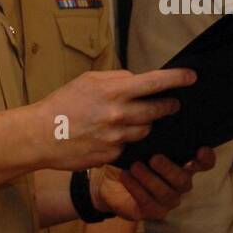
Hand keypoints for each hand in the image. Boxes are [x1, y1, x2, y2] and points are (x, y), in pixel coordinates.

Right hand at [33, 68, 196, 170]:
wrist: (41, 135)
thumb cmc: (63, 104)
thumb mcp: (88, 81)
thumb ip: (117, 79)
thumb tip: (138, 80)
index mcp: (114, 91)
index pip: (155, 83)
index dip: (177, 79)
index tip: (192, 77)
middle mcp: (119, 114)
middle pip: (158, 110)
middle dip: (168, 106)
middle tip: (172, 104)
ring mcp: (117, 137)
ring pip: (145, 130)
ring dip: (143, 124)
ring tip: (128, 120)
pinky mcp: (113, 155)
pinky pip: (129, 146)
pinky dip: (125, 140)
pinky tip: (110, 136)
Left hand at [93, 147, 216, 221]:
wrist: (109, 180)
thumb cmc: (131, 157)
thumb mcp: (141, 145)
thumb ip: (153, 137)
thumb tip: (153, 120)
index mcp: (184, 165)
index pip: (204, 163)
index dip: (206, 159)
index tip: (201, 150)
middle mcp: (180, 183)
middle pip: (184, 181)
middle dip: (169, 169)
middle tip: (154, 158)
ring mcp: (168, 199)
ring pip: (167, 194)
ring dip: (149, 179)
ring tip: (134, 167)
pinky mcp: (154, 211)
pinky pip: (149, 204)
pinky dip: (137, 189)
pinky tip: (126, 177)